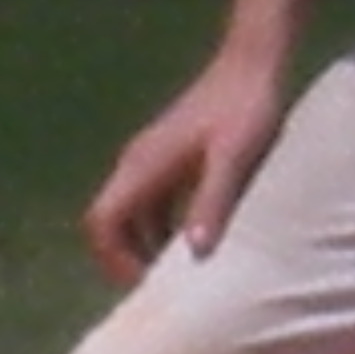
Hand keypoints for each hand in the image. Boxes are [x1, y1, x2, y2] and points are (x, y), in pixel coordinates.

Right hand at [81, 49, 284, 283]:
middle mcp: (137, 163)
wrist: (253, 64)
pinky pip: (152, 205)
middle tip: (166, 289)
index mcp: (144, 166)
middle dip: (127, 260)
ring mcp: (150, 159)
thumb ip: (212, 201)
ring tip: (184, 274)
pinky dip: (163, 229)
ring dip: (147, 247)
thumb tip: (195, 251)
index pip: (101, 222)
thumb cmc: (245, 108)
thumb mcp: (232, 159)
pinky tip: (198, 243)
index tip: (148, 284)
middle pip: (109, 225)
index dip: (114, 259)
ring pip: (130, 217)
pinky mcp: (169, 158)